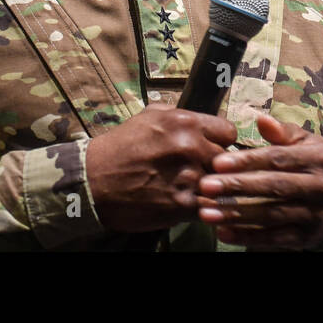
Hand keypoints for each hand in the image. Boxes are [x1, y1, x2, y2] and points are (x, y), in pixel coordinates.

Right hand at [85, 103, 237, 231]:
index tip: (212, 149)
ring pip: (218, 185)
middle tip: (200, 171)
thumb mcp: (147, 116)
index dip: (220, 142)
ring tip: (191, 189)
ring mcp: (188, 177)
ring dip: (208, 188)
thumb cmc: (120, 146)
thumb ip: (178, 114)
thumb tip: (199, 117)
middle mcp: (191, 147)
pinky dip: (199, 208)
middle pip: (227, 160)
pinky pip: (206, 207)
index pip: (229, 132)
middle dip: (215, 166)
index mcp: (185, 123)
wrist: (93, 181)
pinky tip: (185, 203)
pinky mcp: (182, 205)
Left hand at [195, 113, 322, 248]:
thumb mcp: (308, 142)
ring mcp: (313, 215)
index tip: (218, 162)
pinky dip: (248, 237)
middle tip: (206, 186)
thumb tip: (261, 119)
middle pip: (274, 187)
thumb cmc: (318, 163)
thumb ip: (283, 132)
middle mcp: (319, 187)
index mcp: (317, 159)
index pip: (279, 159)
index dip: (248, 160)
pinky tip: (224, 232)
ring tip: (207, 212)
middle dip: (238, 187)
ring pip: (272, 215)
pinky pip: (274, 239)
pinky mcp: (307, 238)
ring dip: (237, 215)